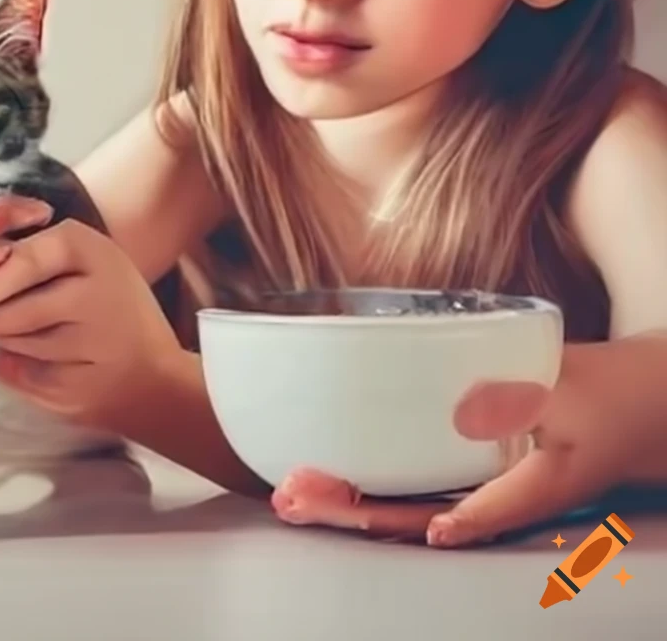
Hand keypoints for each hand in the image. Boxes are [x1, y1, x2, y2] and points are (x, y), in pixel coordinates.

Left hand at [0, 195, 182, 429]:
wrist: (155, 378)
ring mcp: (92, 344)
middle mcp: (98, 294)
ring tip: (27, 335)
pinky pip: (20, 375)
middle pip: (11, 308)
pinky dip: (17, 371)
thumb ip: (24, 254)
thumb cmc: (108, 308)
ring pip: (12, 342)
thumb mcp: (81, 264)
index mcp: (96, 252)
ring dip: (3, 341)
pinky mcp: (80, 387)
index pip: (24, 258)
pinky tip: (43, 364)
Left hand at [270, 333, 666, 546]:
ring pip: (409, 506)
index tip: (412, 528)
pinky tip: (332, 478)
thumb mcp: (567, 393)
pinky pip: (415, 485)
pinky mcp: (468, 472)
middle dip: (356, 513)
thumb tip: (464, 412)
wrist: (629, 405)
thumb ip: (518, 400)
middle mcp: (496, 500)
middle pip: (420, 517)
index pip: (482, 514)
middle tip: (296, 499)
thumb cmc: (602, 394)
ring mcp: (477, 490)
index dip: (443, 521)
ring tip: (293, 496)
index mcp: (534, 488)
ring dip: (351, 503)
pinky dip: (371, 482)